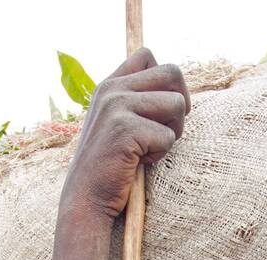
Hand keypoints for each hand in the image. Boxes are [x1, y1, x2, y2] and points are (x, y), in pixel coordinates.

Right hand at [59, 48, 190, 220]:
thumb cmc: (110, 165)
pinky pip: (168, 136)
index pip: (147, 56)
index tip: (162, 108)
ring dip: (173, 132)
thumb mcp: (118, 123)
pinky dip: (160, 154)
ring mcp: (117, 106)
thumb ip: (138, 101)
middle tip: (166, 129)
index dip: (167, 81)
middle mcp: (112, 89)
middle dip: (180, 104)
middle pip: (172, 72)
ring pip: (176, 104)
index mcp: (109, 84)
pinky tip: (139, 162)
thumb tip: (176, 89)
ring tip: (149, 148)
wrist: (86, 198)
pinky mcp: (125, 129)